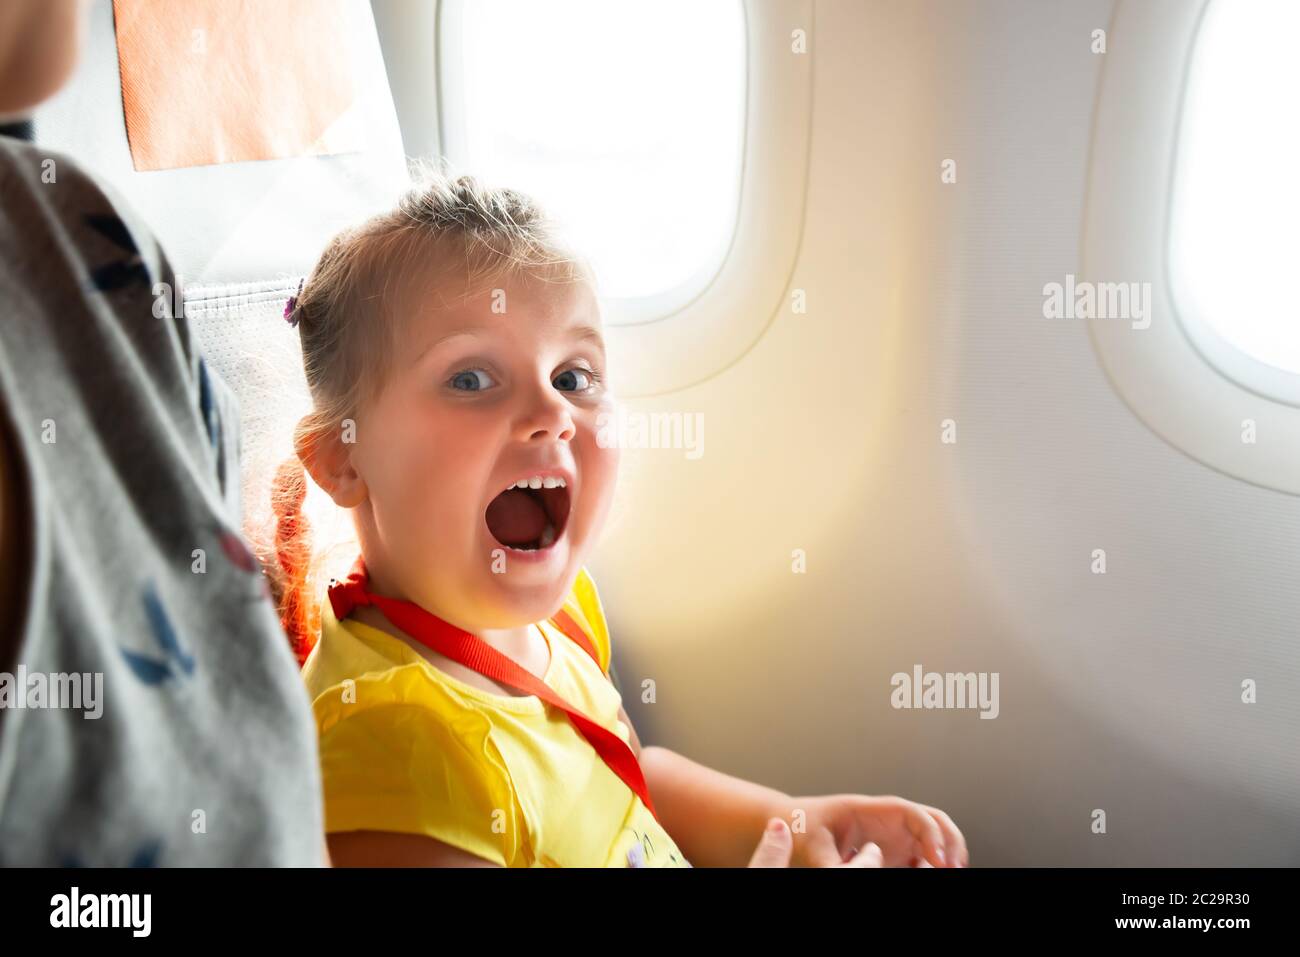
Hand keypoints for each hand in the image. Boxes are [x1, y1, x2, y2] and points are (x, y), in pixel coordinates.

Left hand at [773, 794, 967, 867]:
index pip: (914, 814)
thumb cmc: (802, 828)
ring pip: (934, 841)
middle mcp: (889, 822)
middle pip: (935, 822)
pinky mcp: (893, 856)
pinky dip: (931, 867)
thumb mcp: (814, 848)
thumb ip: (833, 865)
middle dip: (951, 842)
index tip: (937, 859)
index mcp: (874, 810)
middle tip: (953, 869)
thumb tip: (854, 869)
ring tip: (947, 874)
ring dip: (946, 855)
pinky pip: (921, 860)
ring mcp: (894, 839)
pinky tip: (929, 876)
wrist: (792, 828)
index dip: (932, 834)